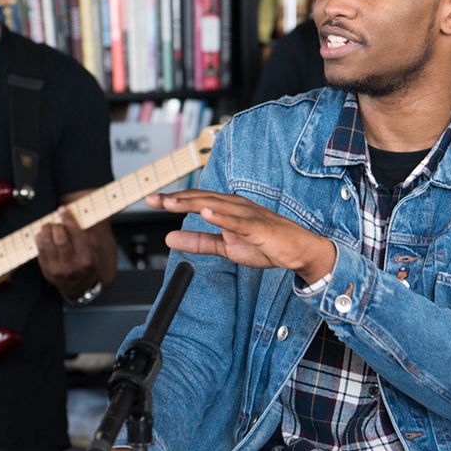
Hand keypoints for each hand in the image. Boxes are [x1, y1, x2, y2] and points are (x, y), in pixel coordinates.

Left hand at [35, 207, 100, 297]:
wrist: (78, 286)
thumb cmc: (85, 263)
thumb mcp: (93, 250)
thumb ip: (86, 233)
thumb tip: (74, 215)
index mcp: (86, 259)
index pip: (77, 234)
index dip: (68, 219)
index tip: (63, 210)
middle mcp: (72, 265)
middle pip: (60, 238)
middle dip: (56, 226)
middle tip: (56, 224)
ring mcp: (57, 269)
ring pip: (46, 243)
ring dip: (45, 230)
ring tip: (49, 227)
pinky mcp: (46, 270)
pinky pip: (39, 249)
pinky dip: (40, 238)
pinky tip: (44, 235)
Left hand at [148, 190, 336, 282]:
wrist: (299, 251)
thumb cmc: (265, 244)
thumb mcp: (225, 247)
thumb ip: (198, 242)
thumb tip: (170, 239)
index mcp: (227, 208)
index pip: (196, 200)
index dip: (173, 199)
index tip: (151, 200)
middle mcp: (235, 205)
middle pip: (201, 199)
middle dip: (175, 199)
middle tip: (152, 199)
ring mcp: (247, 214)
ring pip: (215, 206)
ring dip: (191, 203)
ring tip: (170, 203)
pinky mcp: (258, 227)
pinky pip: (238, 221)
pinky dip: (221, 216)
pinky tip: (205, 213)